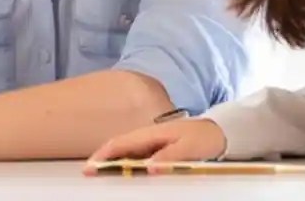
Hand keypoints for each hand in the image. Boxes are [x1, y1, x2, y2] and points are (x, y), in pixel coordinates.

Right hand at [85, 119, 227, 172]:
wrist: (217, 132)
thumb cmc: (202, 138)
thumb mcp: (188, 148)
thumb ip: (168, 157)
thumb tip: (148, 168)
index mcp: (150, 133)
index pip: (120, 144)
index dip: (104, 155)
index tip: (91, 166)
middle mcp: (146, 136)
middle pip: (117, 147)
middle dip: (101, 158)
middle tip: (88, 172)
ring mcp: (149, 141)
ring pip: (124, 151)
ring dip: (110, 161)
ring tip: (98, 173)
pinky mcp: (154, 148)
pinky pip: (134, 155)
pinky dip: (123, 162)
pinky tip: (119, 169)